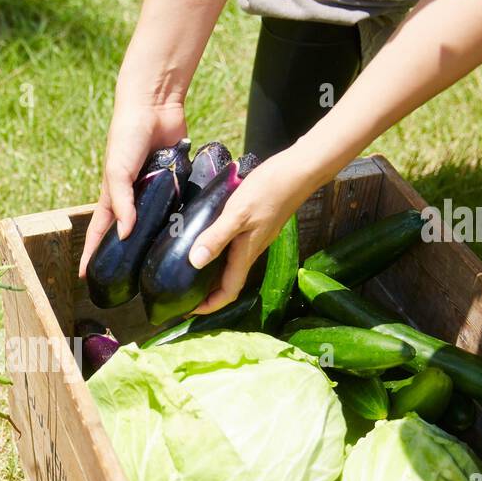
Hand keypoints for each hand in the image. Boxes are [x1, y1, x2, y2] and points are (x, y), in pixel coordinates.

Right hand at [79, 97, 186, 277]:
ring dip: (157, 239)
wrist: (154, 107)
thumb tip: (125, 236)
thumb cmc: (126, 137)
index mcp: (113, 196)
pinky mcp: (174, 182)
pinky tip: (188, 235)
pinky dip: (180, 217)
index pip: (98, 232)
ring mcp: (154, 191)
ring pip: (155, 222)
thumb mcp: (117, 171)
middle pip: (128, 233)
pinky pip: (177, 205)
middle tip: (128, 280)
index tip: (84, 277)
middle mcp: (133, 197)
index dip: (90, 254)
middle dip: (125, 254)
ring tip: (162, 265)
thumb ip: (121, 202)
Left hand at [188, 149, 319, 313]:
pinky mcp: (256, 225)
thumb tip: (194, 262)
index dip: (210, 305)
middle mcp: (251, 250)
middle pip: (228, 281)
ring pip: (230, 264)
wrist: (300, 171)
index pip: (228, 291)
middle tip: (181, 292)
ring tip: (186, 268)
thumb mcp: (237, 213)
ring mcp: (255, 238)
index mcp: (245, 253)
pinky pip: (233, 248)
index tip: (188, 310)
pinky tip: (205, 239)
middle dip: (206, 292)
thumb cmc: (269, 190)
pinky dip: (217, 251)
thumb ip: (216, 237)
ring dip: (211, 272)